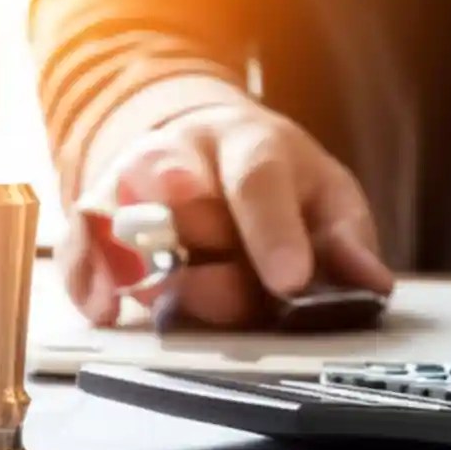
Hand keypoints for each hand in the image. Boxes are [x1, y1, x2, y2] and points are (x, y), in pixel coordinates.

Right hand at [59, 99, 393, 327]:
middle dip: (191, 230)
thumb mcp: (325, 198)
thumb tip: (369, 280)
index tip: (289, 279)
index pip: (259, 179)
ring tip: (137, 290)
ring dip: (126, 248)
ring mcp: (133, 180)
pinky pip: (81, 239)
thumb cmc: (274, 181)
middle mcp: (184, 153)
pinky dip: (85, 273)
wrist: (205, 142)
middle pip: (178, 185)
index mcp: (251, 144)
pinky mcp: (98, 211)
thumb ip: (344, 239)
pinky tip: (102, 307)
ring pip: (117, 202)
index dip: (272, 230)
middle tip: (204, 276)